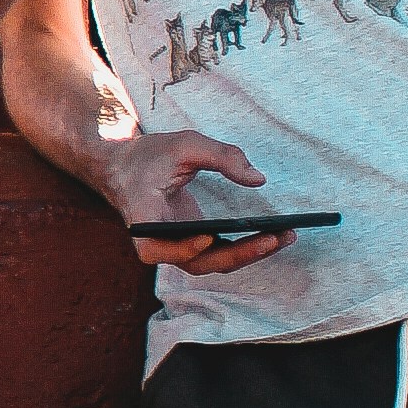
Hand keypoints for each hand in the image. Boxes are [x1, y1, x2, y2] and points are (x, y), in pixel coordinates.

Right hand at [115, 135, 285, 266]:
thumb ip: (221, 156)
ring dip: (249, 254)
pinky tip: (272, 235)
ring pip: (212, 263)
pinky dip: (244, 247)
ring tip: (284, 237)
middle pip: (198, 262)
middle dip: (239, 254)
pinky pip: (217, 253)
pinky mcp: (188, 244)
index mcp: (142, 220)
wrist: (122, 168)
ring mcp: (174, 247)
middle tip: (274, 238)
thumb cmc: (147, 156)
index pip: (158, 248)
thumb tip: (259, 180)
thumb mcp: (182, 144)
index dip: (183, 248)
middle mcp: (157, 243)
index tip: (208, 236)